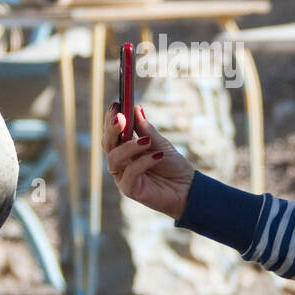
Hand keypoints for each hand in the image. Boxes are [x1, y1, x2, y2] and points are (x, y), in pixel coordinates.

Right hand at [104, 103, 194, 219]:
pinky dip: (143, 162)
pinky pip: (130, 173)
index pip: (112, 133)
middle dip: (112, 129)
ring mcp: (123, 177)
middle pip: (108, 144)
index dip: (111, 119)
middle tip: (121, 117)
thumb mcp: (159, 143)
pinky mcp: (129, 189)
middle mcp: (120, 162)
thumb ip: (145, 129)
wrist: (186, 188)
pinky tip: (158, 156)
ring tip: (147, 141)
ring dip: (129, 146)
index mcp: (125, 149)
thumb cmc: (172, 165)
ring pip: (115, 159)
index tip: (116, 104)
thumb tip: (135, 108)